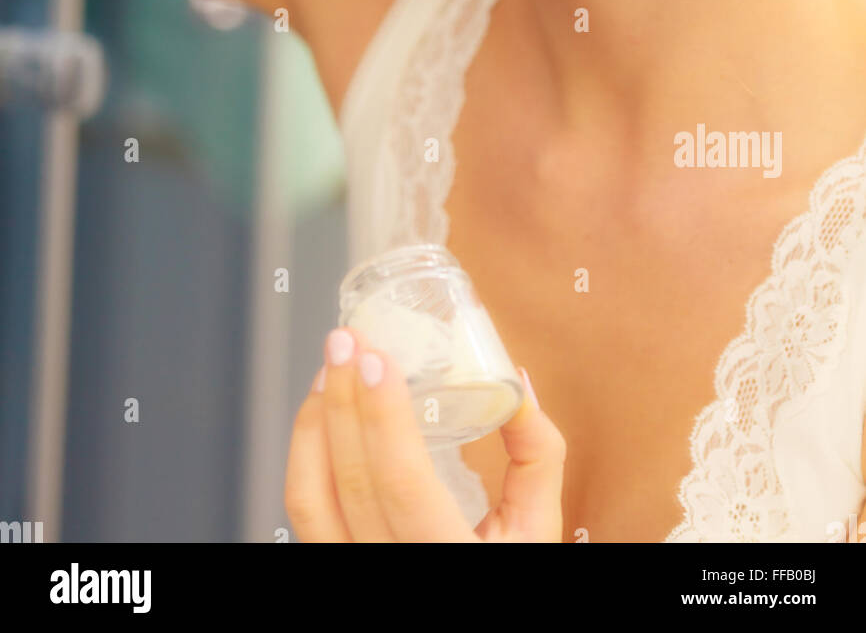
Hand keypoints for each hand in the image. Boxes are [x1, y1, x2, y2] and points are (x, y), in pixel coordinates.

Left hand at [284, 326, 565, 542]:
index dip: (383, 418)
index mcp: (452, 558)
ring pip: (311, 498)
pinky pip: (305, 511)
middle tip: (345, 340)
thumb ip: (536, 452)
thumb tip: (516, 380)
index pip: (404, 484)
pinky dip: (305, 453)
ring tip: (329, 369)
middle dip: (342, 400)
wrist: (476, 616)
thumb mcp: (539, 526)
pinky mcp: (338, 560)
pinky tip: (322, 412)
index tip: (377, 359)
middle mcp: (396, 570)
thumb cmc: (510, 568)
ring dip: (315, 423)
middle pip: (350, 482)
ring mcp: (359, 570)